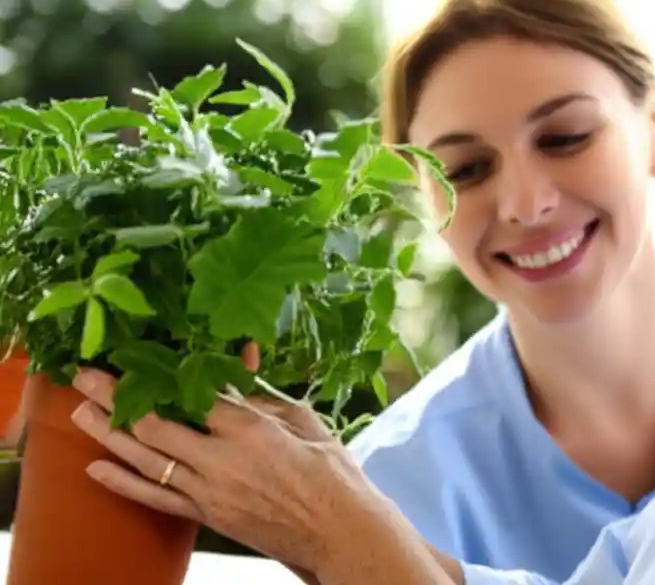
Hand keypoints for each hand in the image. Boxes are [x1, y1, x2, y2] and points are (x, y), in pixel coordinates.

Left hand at [67, 365, 381, 577]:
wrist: (339, 531)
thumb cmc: (332, 472)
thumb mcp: (303, 421)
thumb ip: (262, 399)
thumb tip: (232, 379)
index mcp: (251, 429)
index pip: (194, 395)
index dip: (163, 375)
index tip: (141, 357)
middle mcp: (221, 460)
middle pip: (155, 425)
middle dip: (117, 398)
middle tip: (87, 377)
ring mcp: (210, 491)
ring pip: (146, 460)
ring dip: (109, 434)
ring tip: (80, 411)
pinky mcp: (207, 515)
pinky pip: (155, 498)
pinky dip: (122, 483)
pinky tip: (96, 468)